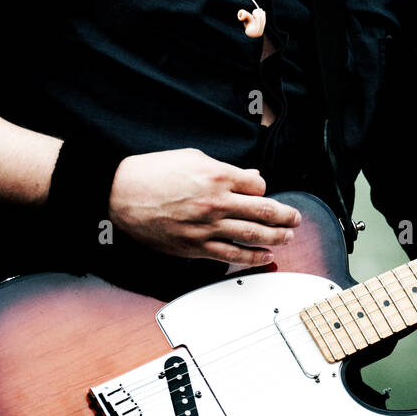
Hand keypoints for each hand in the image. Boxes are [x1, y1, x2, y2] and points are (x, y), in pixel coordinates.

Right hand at [107, 147, 300, 263]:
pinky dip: (251, 258)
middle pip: (264, 210)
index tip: (263, 191)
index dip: (264, 188)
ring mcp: (207, 227)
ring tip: (288, 237)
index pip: (257, 184)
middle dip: (285, 216)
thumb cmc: (153, 172)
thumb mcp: (192, 158)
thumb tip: (250, 177)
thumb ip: (225, 169)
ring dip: (276, 237)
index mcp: (217, 175)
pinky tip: (264, 257)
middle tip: (296, 219)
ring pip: (252, 235)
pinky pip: (230, 256)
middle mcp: (216, 202)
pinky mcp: (195, 247)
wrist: (121, 194)